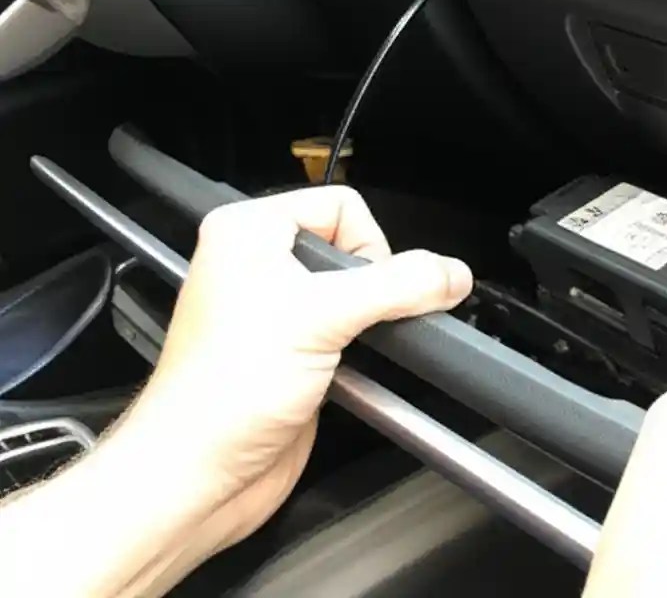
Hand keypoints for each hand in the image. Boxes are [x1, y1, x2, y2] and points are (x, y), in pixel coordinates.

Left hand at [123, 186, 472, 552]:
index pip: (343, 205)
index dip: (368, 245)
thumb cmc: (220, 392)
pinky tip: (348, 378)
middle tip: (350, 322)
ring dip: (370, 327)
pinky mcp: (297, 355)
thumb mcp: (320, 317)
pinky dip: (365, 356)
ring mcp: (279, 314)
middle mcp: (259, 267)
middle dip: (373, 290)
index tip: (365, 286)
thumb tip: (450, 273)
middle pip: (358, 252)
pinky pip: (353, 338)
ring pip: (360, 298)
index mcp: (248, 232)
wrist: (203, 474)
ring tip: (346, 352)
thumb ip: (398, 288)